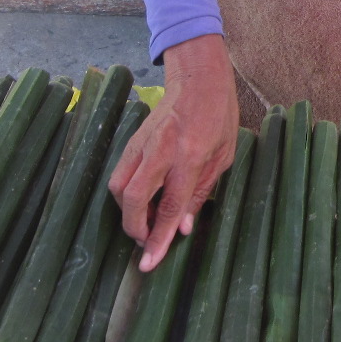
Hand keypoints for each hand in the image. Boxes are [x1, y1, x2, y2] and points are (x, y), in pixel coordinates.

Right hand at [109, 33, 238, 272]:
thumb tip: (181, 228)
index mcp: (189, 157)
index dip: (158, 238)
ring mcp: (141, 145)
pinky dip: (124, 194)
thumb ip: (201, 193)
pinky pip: (119, 174)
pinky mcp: (131, 141)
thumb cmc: (219, 117)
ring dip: (126, 212)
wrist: (198, 78)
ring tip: (145, 221)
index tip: (149, 263)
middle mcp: (160, 152)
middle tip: (146, 242)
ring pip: (116, 187)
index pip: (168, 206)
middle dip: (133, 228)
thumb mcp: (223, 157)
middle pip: (130, 199)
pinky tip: (142, 200)